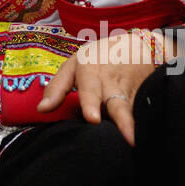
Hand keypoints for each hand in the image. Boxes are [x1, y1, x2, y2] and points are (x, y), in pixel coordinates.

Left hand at [36, 30, 173, 146]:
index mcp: (91, 70)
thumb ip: (57, 87)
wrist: (134, 45)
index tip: (92, 118)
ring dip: (130, 124)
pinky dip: (139, 123)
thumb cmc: (97, 58)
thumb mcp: (73, 65)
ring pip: (130, 107)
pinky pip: (140, 110)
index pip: (90, 88)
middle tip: (112, 129)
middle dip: (115, 116)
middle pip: (114, 101)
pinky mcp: (143, 96)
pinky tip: (139, 137)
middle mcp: (112, 81)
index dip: (91, 103)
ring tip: (132, 140)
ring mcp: (129, 88)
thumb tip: (41, 109)